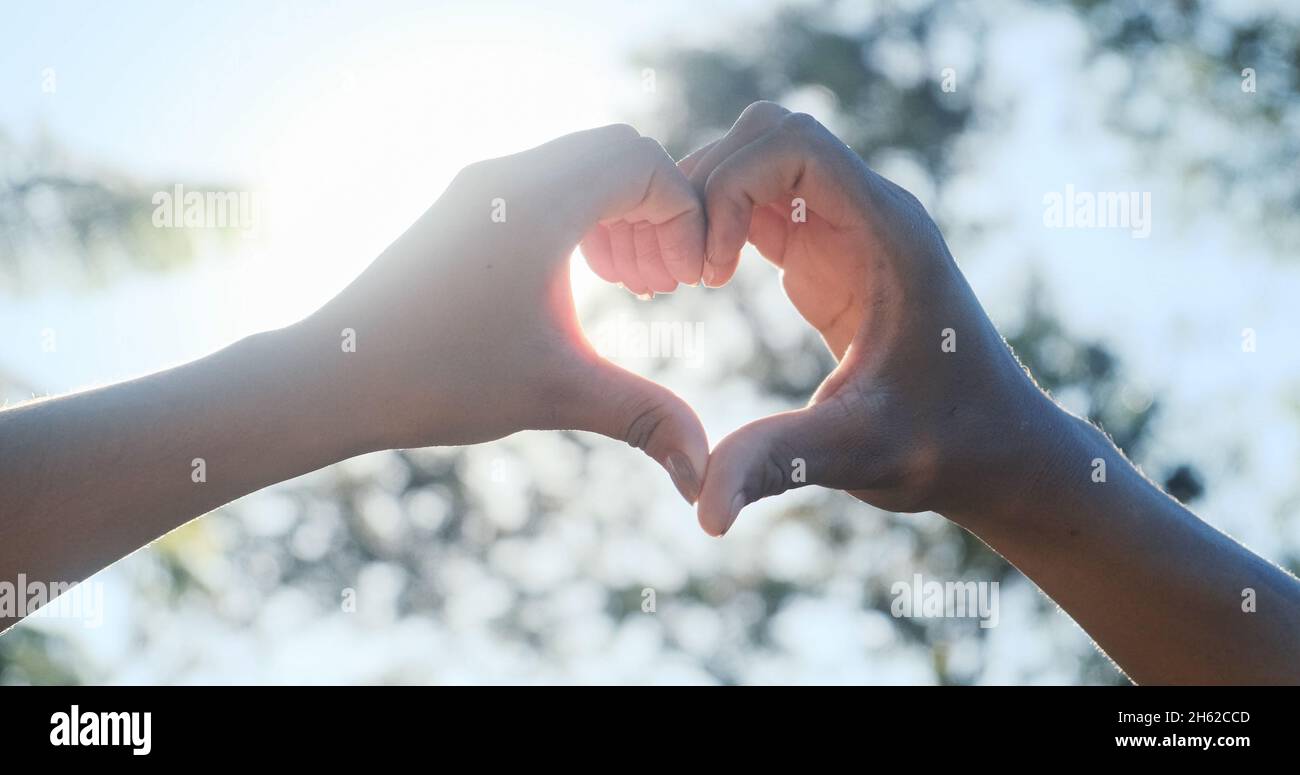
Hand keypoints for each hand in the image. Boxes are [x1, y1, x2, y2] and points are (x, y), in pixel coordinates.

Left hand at [304, 125, 709, 501]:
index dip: (685, 217)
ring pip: (579, 162)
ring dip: (619, 212)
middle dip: (658, 211)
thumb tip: (704, 472)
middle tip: (662, 283)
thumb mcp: (558, 395)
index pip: (645, 164)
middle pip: (618, 151)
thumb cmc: (440, 378)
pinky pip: (543, 180)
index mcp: (538, 202)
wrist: (335, 375)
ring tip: (628, 287)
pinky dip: (580, 215)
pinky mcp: (461, 205)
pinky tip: (580, 280)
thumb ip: (645, 418)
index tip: (686, 284)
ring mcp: (480, 186)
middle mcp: (508, 176)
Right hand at [683, 102, 1053, 533]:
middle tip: (680, 270)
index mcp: (888, 234)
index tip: (710, 270)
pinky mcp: (831, 258)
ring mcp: (850, 231)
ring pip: (761, 162)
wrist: (995, 450)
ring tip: (682, 277)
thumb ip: (781, 463)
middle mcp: (870, 216)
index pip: (794, 144)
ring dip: (710, 202)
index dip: (733, 185)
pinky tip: (700, 282)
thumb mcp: (859, 453)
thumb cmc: (945, 446)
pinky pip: (764, 205)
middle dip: (708, 185)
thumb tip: (703, 513)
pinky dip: (721, 225)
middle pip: (768, 135)